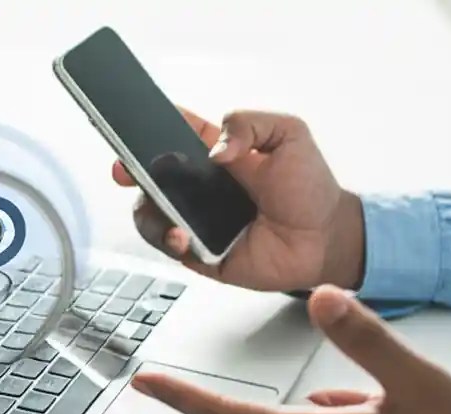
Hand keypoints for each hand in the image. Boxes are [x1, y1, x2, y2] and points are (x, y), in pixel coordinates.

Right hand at [112, 108, 365, 292]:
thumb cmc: (310, 186)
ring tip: (166, 213)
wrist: (325, 237)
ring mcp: (196, 220)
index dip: (148, 126)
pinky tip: (181, 237)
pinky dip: (169, 241)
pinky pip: (171, 246)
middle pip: (150, 173)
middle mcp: (200, 185)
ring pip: (151, 212)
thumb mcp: (288, 134)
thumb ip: (250, 125)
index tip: (132, 123)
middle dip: (129, 168)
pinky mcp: (201, 253)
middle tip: (125, 169)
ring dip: (149, 211)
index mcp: (215, 152)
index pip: (173, 132)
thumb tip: (215, 150)